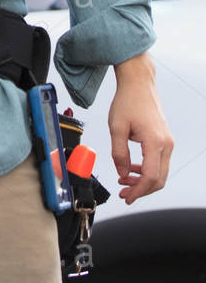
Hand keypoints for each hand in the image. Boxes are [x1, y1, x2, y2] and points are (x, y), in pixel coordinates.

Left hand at [108, 56, 173, 204]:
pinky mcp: (164, 140)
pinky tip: (131, 170)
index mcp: (155, 142)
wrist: (138, 84)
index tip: (126, 198)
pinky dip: (146, 170)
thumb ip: (119, 154)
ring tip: (124, 182)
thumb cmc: (128, 101)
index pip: (150, 177)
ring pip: (160, 172)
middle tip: (123, 193)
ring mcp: (167, 142)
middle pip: (158, 179)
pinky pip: (158, 162)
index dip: (138, 191)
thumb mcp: (116, 128)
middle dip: (141, 190)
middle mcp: (166, 144)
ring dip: (143, 181)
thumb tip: (122, 173)